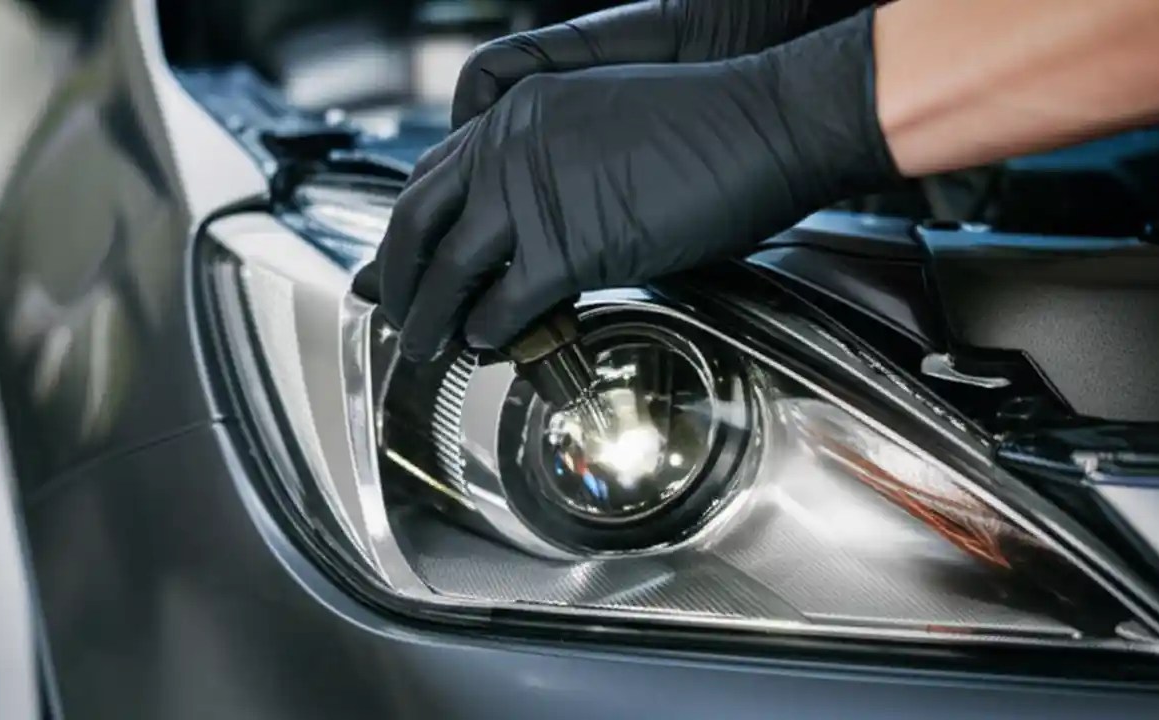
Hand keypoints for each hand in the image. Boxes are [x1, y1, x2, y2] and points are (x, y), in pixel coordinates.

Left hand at [374, 10, 897, 359]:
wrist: (764, 122)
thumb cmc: (703, 127)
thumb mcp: (598, 127)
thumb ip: (550, 168)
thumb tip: (527, 227)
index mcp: (516, 112)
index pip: (432, 175)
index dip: (406, 228)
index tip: (396, 261)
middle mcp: (509, 146)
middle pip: (417, 220)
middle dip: (398, 277)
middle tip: (394, 312)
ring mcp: (532, 193)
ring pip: (449, 268)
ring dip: (430, 317)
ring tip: (424, 346)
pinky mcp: (568, 243)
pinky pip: (505, 300)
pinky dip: (488, 330)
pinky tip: (486, 343)